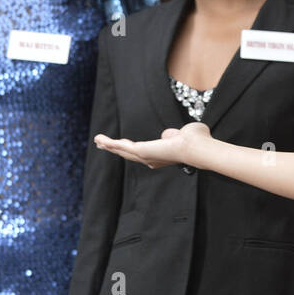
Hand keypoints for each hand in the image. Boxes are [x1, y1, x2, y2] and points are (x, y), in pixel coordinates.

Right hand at [95, 122, 211, 168]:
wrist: (195, 146)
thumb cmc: (196, 141)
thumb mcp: (183, 134)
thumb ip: (174, 134)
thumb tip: (168, 134)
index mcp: (161, 156)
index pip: (142, 153)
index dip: (131, 149)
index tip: (123, 146)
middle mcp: (151, 159)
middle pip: (128, 154)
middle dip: (115, 149)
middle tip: (102, 145)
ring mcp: (145, 156)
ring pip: (122, 150)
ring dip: (108, 145)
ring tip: (97, 140)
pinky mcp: (140, 151)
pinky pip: (121, 146)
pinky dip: (109, 142)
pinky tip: (100, 139)